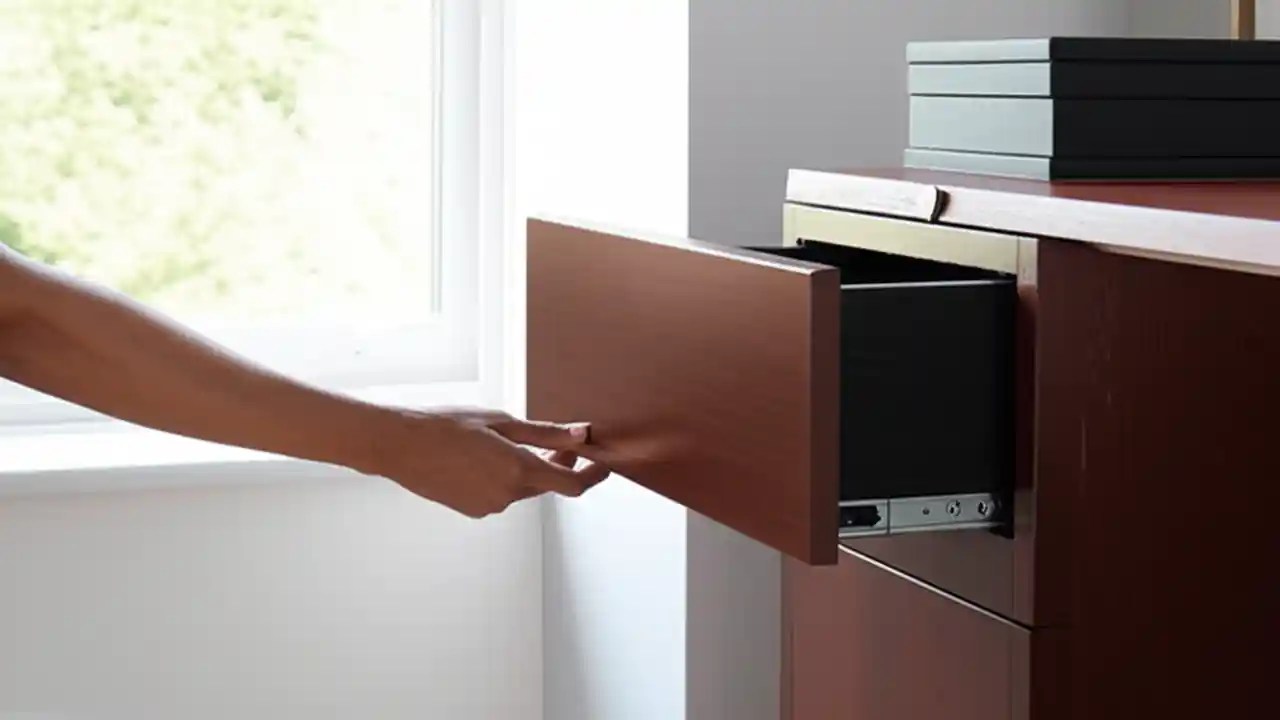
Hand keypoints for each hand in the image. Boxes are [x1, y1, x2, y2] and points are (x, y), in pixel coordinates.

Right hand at [368, 407, 610, 517]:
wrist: (400, 445)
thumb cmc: (447, 425)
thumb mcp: (501, 422)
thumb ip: (545, 433)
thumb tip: (581, 435)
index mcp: (517, 470)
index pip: (572, 484)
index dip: (592, 475)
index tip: (602, 463)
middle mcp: (507, 495)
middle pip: (547, 485)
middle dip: (557, 465)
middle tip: (558, 441)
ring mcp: (489, 507)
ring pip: (522, 489)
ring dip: (525, 470)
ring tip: (499, 442)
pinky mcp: (473, 510)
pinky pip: (500, 495)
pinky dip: (501, 479)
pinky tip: (479, 458)